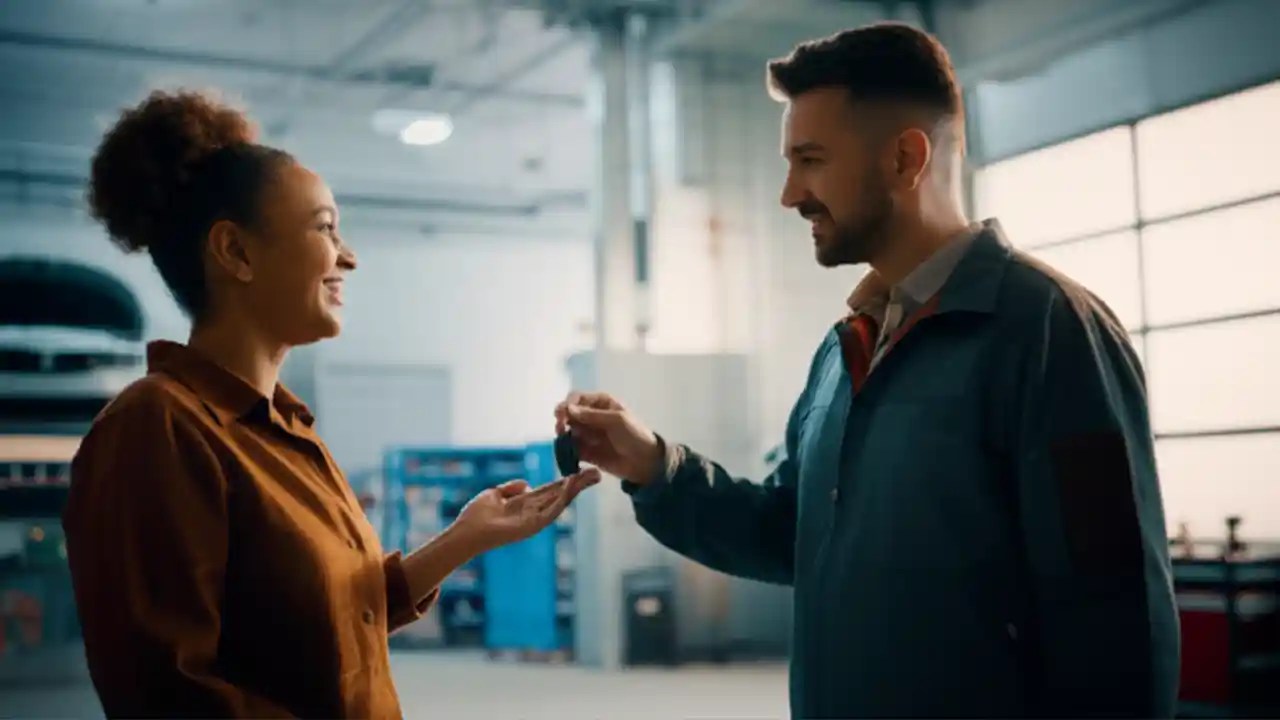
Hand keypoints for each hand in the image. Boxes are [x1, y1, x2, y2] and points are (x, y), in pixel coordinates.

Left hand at [453, 470, 599, 550]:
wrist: (465, 533)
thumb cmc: (475, 516)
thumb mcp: (494, 494)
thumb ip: (510, 488)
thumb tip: (526, 484)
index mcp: (526, 503)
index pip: (551, 490)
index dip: (566, 481)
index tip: (582, 471)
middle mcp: (533, 512)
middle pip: (561, 496)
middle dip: (578, 484)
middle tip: (597, 473)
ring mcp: (534, 520)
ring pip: (560, 502)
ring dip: (575, 490)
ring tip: (590, 477)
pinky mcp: (531, 527)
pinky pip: (550, 512)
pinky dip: (561, 500)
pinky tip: (570, 487)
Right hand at [553, 392, 663, 484]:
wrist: (646, 463)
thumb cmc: (635, 436)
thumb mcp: (616, 421)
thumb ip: (591, 415)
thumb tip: (567, 408)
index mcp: (601, 403)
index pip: (577, 398)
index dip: (567, 404)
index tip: (561, 414)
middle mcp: (592, 416)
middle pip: (569, 415)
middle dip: (563, 421)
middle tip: (561, 430)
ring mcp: (589, 434)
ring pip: (568, 432)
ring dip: (564, 437)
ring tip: (567, 444)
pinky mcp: (587, 452)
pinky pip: (571, 449)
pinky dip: (567, 451)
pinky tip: (569, 455)